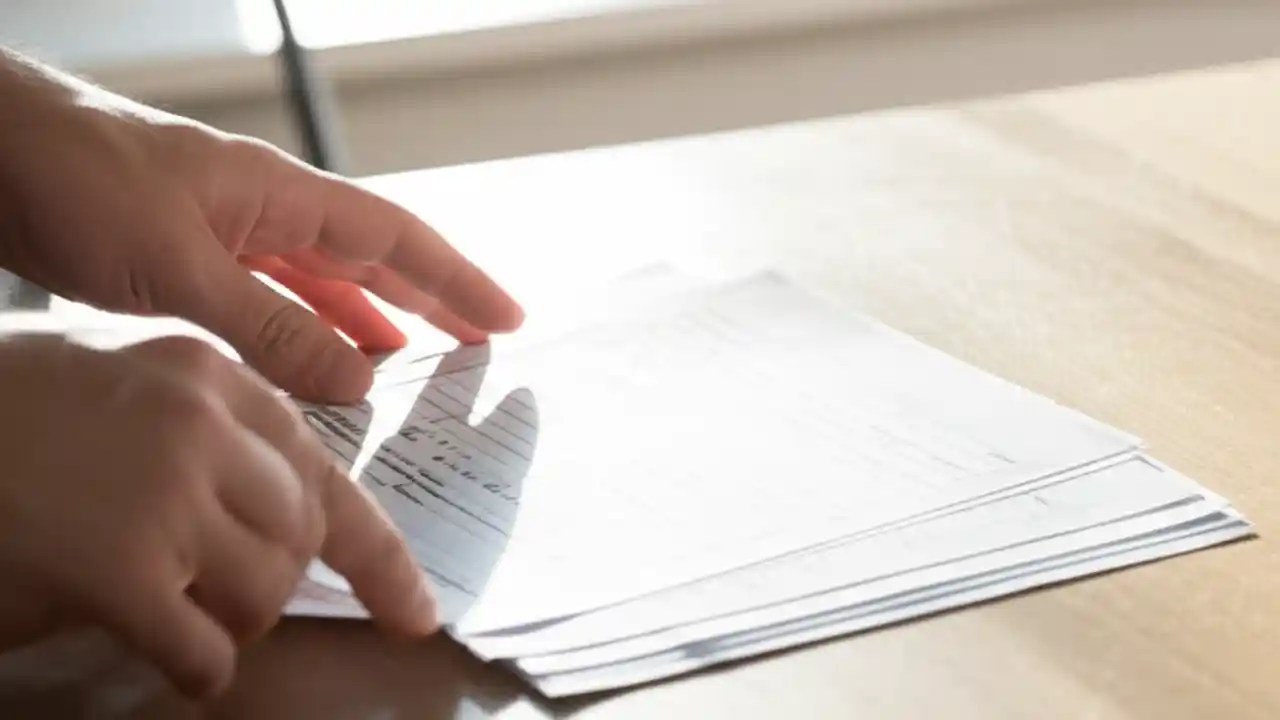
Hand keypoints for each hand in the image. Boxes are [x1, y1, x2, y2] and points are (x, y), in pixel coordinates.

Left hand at [0, 49, 522, 402]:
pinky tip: (317, 357)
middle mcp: (264, 212)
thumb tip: (358, 378)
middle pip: (372, 258)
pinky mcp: (188, 259)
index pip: (394, 239)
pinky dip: (307, 331)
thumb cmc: (75, 180)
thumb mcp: (179, 265)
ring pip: (323, 283)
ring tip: (416, 359)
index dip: (456, 281)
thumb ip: (271, 326)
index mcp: (278, 196)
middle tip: (486, 341)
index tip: (506, 319)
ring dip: (372, 320)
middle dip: (434, 298)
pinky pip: (273, 301)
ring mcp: (227, 234)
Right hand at [0, 335, 436, 697]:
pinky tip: (168, 661)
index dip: (376, 550)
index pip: (323, 470)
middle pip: (303, 534)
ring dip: (232, 622)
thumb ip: (202, 440)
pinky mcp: (120, 567)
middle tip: (218, 598)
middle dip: (275, 582)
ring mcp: (164, 492)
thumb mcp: (112, 395)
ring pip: (267, 589)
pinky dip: (196, 670)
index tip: (411, 606)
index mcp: (206, 376)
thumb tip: (274, 518)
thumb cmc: (0, 425)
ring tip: (172, 613)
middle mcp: (201, 424)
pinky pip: (206, 649)